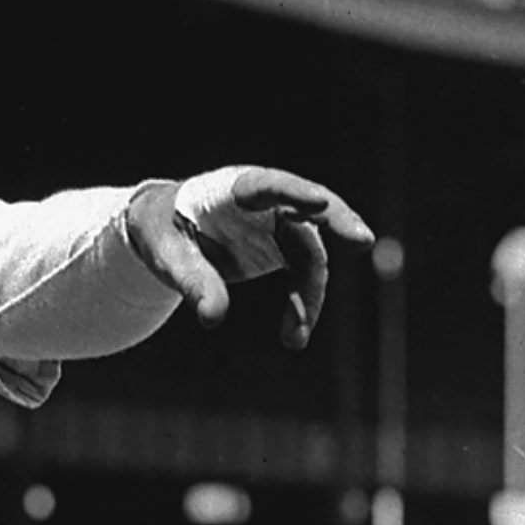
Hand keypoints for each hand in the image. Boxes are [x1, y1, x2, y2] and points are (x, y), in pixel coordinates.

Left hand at [124, 166, 374, 348]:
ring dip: (309, 296)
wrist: (163, 228)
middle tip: (363, 240)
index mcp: (230, 189)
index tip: (317, 201)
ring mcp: (278, 223)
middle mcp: (263, 202)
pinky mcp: (282, 247)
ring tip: (294, 338)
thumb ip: (192, 281)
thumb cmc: (161, 230)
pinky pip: (304, 275)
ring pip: (311, 254)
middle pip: (310, 208)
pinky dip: (303, 304)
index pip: (265, 185)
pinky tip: (294, 335)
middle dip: (338, 222)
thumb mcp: (166, 255)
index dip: (292, 192)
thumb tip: (213, 318)